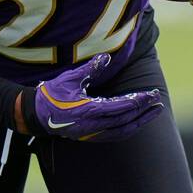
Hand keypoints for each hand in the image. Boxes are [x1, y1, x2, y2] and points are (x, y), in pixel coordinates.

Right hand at [27, 53, 162, 141]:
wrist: (34, 115)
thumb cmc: (52, 95)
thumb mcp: (70, 78)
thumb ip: (90, 68)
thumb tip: (106, 56)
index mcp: (89, 110)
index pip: (121, 107)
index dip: (138, 101)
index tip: (151, 95)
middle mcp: (92, 125)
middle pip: (125, 120)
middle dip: (143, 111)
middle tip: (158, 102)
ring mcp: (91, 133)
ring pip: (122, 131)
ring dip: (139, 122)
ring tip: (153, 113)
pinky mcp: (89, 136)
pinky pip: (114, 135)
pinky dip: (128, 129)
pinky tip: (135, 123)